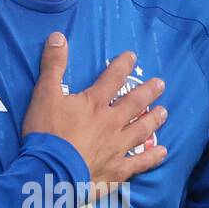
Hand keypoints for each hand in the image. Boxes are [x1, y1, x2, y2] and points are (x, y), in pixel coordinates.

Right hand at [22, 34, 167, 200]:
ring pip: (141, 130)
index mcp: (95, 103)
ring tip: (164, 112)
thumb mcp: (44, 94)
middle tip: (161, 84)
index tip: (133, 56)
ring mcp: (117, 147)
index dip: (122, 65)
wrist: (52, 172)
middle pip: (134, 103)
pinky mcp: (117, 170)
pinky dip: (151, 157)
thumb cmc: (47, 133)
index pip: (112, 78)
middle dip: (148, 91)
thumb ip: (53, 66)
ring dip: (153, 119)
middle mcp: (111, 122)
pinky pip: (139, 163)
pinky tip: (162, 152)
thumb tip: (58, 35)